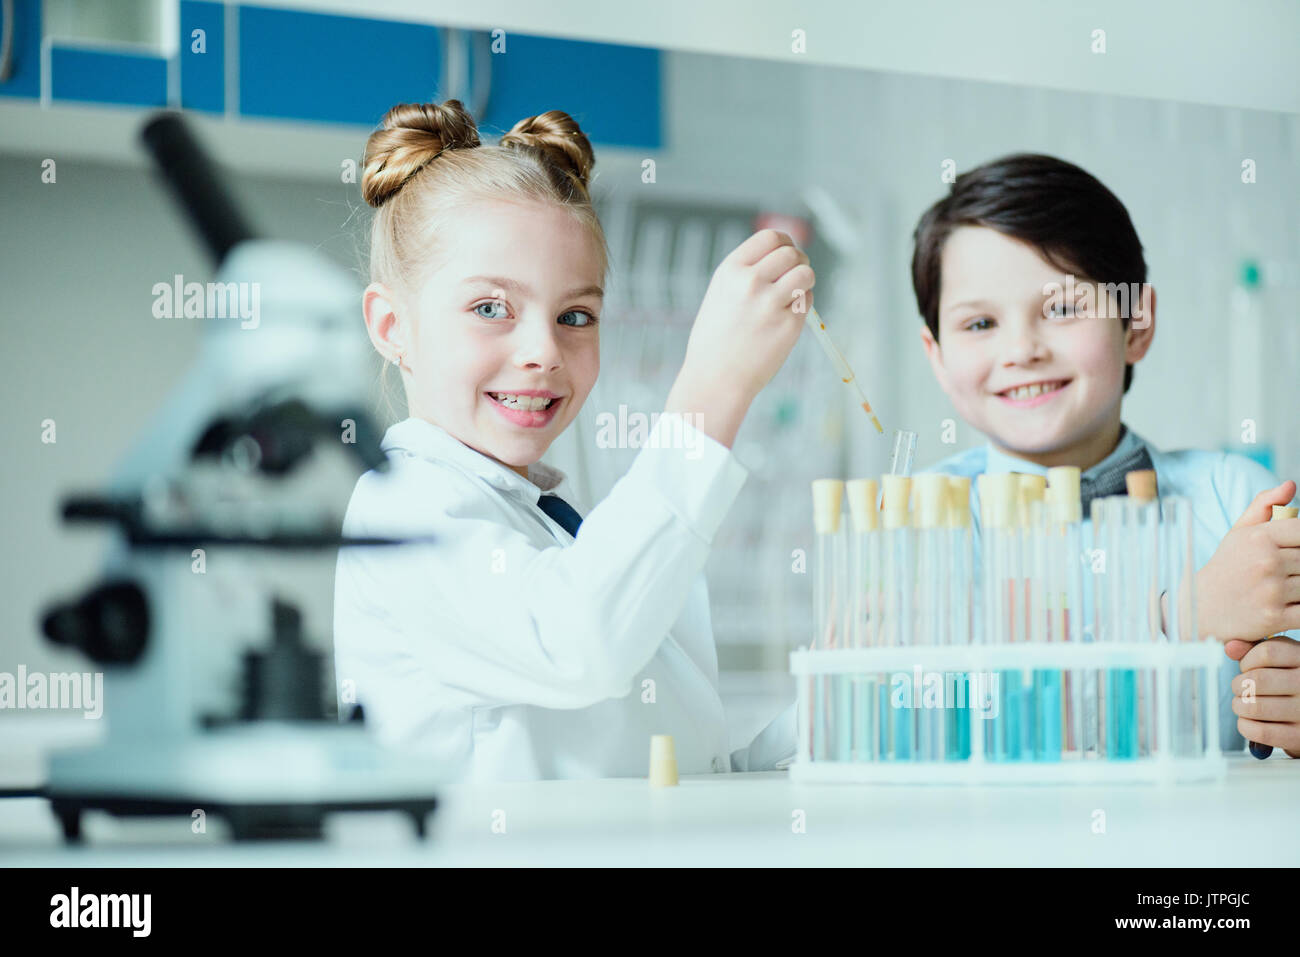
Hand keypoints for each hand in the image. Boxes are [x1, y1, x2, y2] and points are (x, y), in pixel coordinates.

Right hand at [666, 230, 813, 447]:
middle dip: (799, 261)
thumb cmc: (716, 339)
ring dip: (806, 279)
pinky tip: (786, 317)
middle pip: (792, 253)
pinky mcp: (788, 325)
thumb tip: (784, 254)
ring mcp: (771, 304)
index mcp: (731, 271)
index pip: (770, 237)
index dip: (784, 242)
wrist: (715, 378)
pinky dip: (802, 305)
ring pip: (806, 273)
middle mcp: (751, 283)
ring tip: (795, 292)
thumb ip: (747, 272)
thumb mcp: (721, 294)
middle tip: (795, 274)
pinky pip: (806, 302)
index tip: (787, 252)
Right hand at [1195, 481, 1299, 642]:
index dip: (1299, 543)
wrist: (1199, 608)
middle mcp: (1267, 562)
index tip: (1288, 551)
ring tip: (1283, 588)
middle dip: (1297, 566)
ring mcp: (1272, 591)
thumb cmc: (1225, 568)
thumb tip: (1291, 485)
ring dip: (1299, 589)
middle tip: (1281, 571)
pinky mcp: (1276, 617)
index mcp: (1260, 537)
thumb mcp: (1239, 532)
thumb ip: (1265, 505)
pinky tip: (1288, 605)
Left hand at [1226, 636, 1299, 757]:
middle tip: (1240, 689)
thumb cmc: (1289, 681)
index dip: (1246, 661)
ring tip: (1242, 705)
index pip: (1266, 652)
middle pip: (1257, 680)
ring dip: (1239, 707)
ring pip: (1255, 707)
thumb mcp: (1279, 659)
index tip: (1246, 668)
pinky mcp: (1299, 736)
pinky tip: (1247, 721)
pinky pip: (1261, 732)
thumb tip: (1231, 647)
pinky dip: (1245, 726)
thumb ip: (1253, 649)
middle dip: (1238, 685)